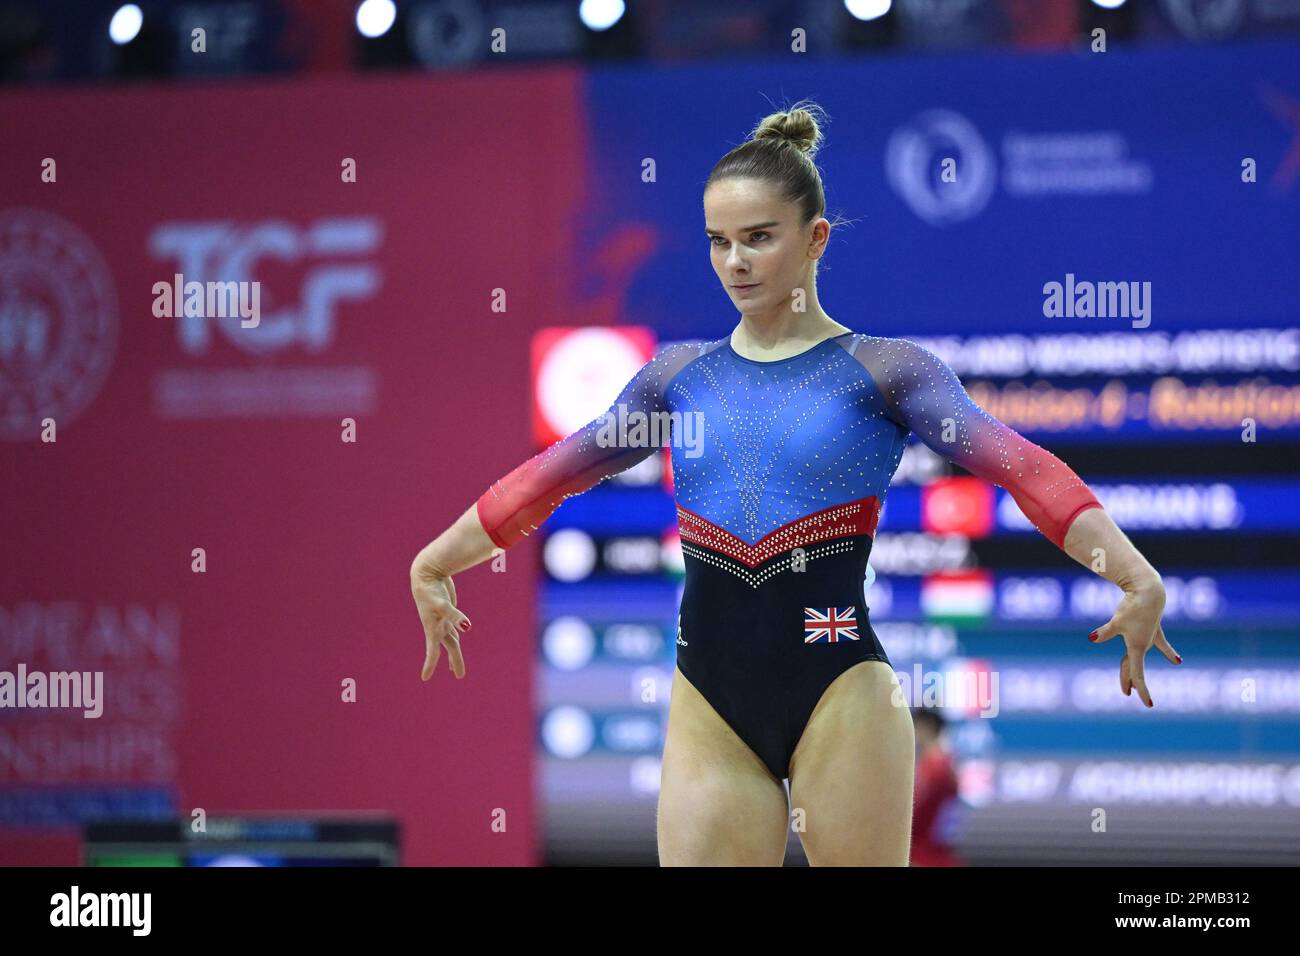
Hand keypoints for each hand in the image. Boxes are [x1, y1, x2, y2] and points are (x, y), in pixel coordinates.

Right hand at [410, 561, 472, 680]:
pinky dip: (456, 637)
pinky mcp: (448, 613)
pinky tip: (458, 640)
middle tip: (460, 676)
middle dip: (454, 662)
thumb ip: (455, 616)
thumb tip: (467, 628)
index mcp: (432, 628)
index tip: (425, 678)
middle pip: (449, 648)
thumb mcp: (443, 603)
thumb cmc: (432, 590)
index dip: (429, 665)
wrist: (426, 574)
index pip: (432, 651)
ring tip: (454, 669)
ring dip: (454, 654)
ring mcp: (442, 621)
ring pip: (451, 641)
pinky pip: (453, 630)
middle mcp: (437, 627)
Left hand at [1088, 577, 1179, 707]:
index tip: (1149, 704)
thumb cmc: (1133, 607)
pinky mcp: (1153, 629)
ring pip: (1138, 657)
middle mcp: (1145, 645)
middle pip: (1133, 665)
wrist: (1150, 592)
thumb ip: (1106, 632)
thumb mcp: (1117, 621)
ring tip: (1133, 684)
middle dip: (1129, 679)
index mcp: (1137, 647)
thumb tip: (1091, 639)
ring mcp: (1150, 637)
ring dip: (1134, 669)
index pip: (1138, 673)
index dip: (1141, 689)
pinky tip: (1178, 661)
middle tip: (1126, 693)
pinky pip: (1161, 644)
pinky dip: (1168, 652)